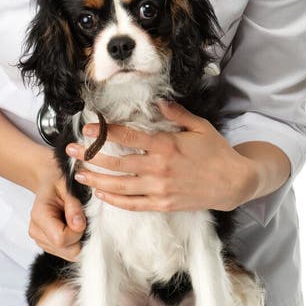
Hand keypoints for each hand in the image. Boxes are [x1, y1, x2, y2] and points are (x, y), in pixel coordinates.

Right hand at [29, 157, 86, 260]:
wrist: (48, 180)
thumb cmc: (58, 180)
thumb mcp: (68, 186)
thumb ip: (74, 205)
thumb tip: (79, 226)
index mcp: (39, 215)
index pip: (60, 239)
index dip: (77, 232)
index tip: (82, 217)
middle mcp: (36, 231)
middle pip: (67, 251)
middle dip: (80, 238)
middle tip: (82, 219)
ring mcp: (41, 240)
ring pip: (69, 254)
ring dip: (78, 240)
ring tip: (76, 220)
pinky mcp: (48, 245)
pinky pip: (68, 253)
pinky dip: (75, 242)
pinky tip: (72, 226)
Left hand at [65, 98, 257, 213]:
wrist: (234, 183)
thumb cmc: (217, 151)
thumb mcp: (199, 126)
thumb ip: (176, 113)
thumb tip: (158, 101)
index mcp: (166, 144)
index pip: (128, 136)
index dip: (104, 132)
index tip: (87, 127)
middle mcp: (159, 168)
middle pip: (117, 162)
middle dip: (90, 156)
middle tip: (71, 151)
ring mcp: (160, 189)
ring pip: (120, 186)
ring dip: (97, 179)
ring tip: (78, 174)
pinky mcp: (163, 204)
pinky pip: (133, 204)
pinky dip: (115, 200)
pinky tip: (101, 194)